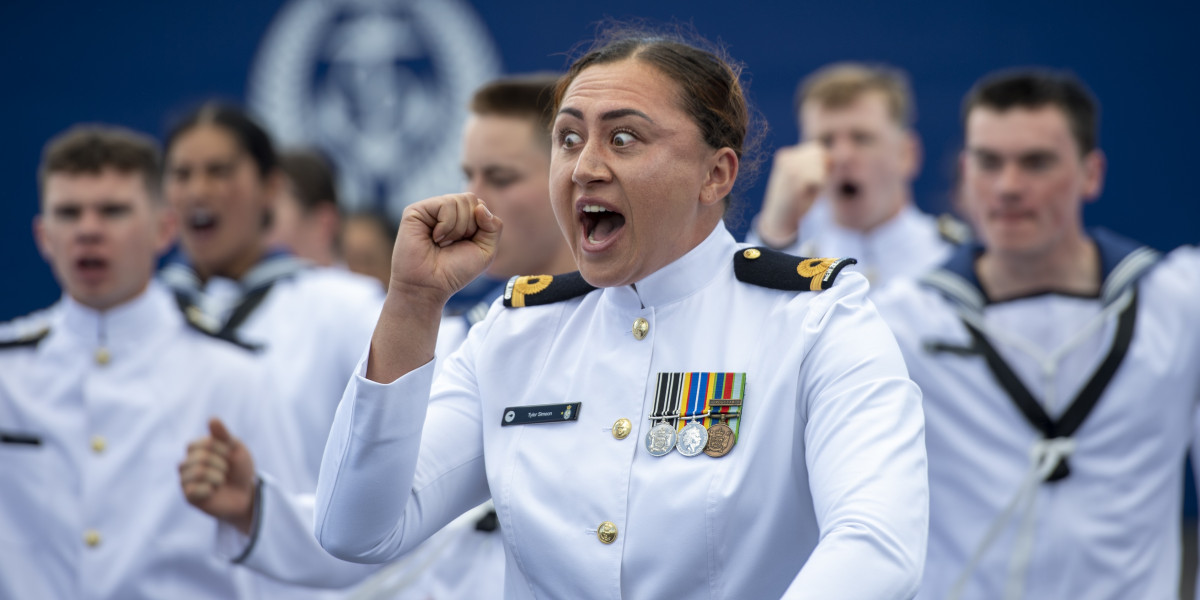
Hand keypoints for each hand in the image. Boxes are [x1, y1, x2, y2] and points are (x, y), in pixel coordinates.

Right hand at [179, 418, 256, 534]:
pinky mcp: (188, 495)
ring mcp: (185, 479)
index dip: (223, 450)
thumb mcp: (236, 449)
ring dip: (218, 477)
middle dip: (222, 464)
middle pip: (202, 457)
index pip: (206, 443)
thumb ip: (223, 435)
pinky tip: (213, 492)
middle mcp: (186, 462)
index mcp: (196, 447)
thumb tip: (212, 419)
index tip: (230, 455)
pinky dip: (210, 490)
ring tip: (221, 481)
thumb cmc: (239, 469)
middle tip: (226, 471)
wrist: (245, 494)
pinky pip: (194, 489)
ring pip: (198, 472)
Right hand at [387, 193, 502, 306]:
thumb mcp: (485, 251)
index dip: (481, 226)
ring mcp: (430, 209)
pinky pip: (445, 204)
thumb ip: (493, 227)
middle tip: (454, 244)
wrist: (430, 286)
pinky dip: (446, 226)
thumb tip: (481, 207)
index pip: (480, 205)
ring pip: (459, 200)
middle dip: (470, 226)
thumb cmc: (455, 271)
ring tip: (443, 243)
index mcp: (460, 218)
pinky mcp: (416, 211)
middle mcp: (445, 211)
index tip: (467, 244)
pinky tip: (435, 238)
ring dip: (457, 228)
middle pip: (471, 199)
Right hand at [756, 143, 829, 247]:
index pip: (817, 148)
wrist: (778, 220)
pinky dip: (818, 188)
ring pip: (821, 165)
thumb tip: (834, 157)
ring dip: (820, 180)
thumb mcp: (805, 178)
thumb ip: (817, 165)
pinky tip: (804, 195)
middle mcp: (786, 157)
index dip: (822, 164)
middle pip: (820, 153)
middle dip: (822, 170)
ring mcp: (789, 166)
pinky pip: (820, 177)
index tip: (809, 181)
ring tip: (806, 190)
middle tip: (809, 186)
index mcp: (786, 155)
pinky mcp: (793, 177)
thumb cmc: (795, 201)